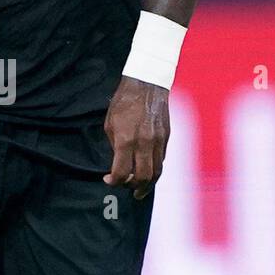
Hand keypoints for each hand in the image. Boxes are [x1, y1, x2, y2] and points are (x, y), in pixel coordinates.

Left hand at [104, 76, 169, 199]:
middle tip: (126, 189)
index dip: (114, 181)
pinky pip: (162, 160)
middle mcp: (145, 143)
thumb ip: (115, 147)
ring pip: (156, 172)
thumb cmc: (124, 103)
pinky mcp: (167, 137)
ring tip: (139, 191)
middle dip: (133, 188)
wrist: (146, 84)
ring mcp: (159, 141)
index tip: (108, 180)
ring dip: (147, 184)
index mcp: (126, 140)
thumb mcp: (110, 124)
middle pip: (142, 178)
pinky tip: (147, 171)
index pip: (122, 172)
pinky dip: (154, 170)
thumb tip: (119, 163)